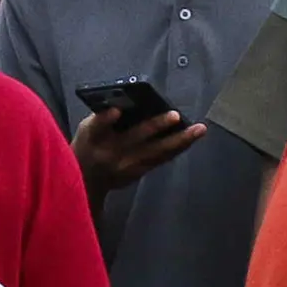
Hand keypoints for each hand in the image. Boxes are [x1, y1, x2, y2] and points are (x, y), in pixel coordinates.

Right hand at [71, 107, 204, 194]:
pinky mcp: (140, 172)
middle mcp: (111, 153)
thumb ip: (103, 118)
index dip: (106, 119)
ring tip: (199, 129)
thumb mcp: (87, 130)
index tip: (116, 110)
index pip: (97, 127)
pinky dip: (178, 147)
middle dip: (155, 126)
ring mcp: (128, 165)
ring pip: (157, 151)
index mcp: (92, 138)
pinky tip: (192, 138)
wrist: (88, 182)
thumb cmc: (89, 146)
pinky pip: (162, 159)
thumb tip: (127, 103)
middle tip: (174, 115)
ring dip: (180, 140)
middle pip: (135, 138)